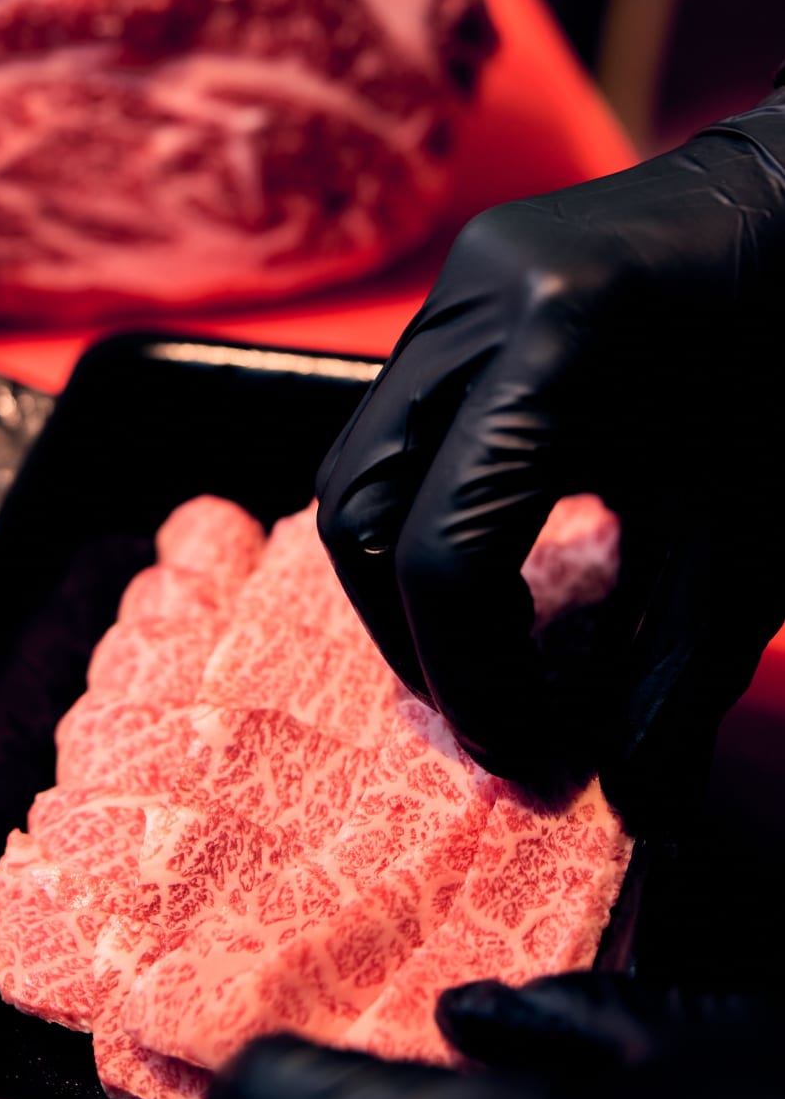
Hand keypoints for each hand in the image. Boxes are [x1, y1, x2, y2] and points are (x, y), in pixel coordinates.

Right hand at [315, 100, 784, 823]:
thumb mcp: (753, 541)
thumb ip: (680, 683)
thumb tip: (627, 811)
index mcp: (565, 344)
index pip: (447, 552)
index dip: (479, 684)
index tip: (539, 758)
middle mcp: (478, 300)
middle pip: (362, 512)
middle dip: (413, 643)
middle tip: (495, 716)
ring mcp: (453, 287)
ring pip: (354, 469)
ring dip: (402, 585)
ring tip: (487, 651)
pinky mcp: (452, 294)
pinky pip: (388, 428)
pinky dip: (419, 517)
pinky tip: (489, 565)